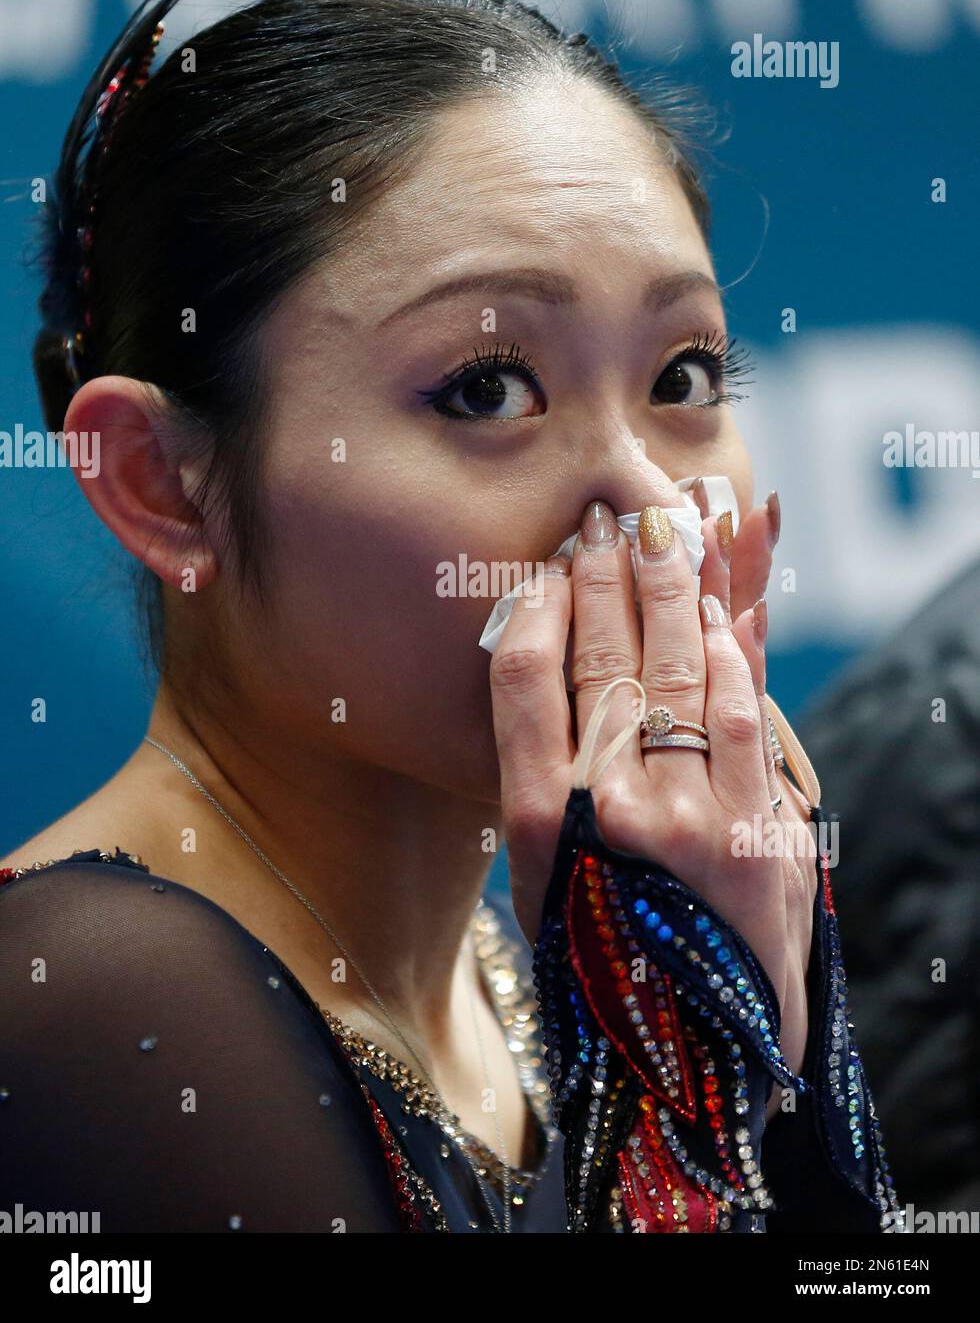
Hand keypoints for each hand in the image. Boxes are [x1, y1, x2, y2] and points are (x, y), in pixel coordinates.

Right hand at [489, 487, 818, 1087]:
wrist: (689, 1065)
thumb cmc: (604, 961)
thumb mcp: (544, 877)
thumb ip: (543, 773)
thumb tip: (549, 669)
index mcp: (533, 823)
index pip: (525, 678)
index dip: (540, 606)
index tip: (549, 566)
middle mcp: (604, 809)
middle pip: (602, 658)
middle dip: (607, 575)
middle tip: (607, 517)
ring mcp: (687, 817)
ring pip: (673, 671)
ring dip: (670, 588)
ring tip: (663, 530)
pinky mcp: (759, 830)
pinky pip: (742, 716)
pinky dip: (729, 654)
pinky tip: (716, 612)